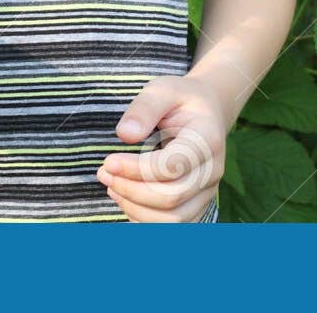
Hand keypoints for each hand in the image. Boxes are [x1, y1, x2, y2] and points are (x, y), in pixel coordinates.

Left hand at [98, 75, 226, 221]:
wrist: (205, 113)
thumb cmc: (180, 99)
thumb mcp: (162, 89)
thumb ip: (144, 108)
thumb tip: (124, 135)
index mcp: (207, 139)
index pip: (172, 166)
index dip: (137, 169)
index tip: (108, 161)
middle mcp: (212, 170)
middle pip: (171, 198)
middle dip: (131, 190)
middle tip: (104, 172)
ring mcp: (207, 191)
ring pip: (173, 220)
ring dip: (135, 208)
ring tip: (111, 185)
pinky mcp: (197, 204)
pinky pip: (172, 226)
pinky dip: (144, 220)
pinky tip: (124, 198)